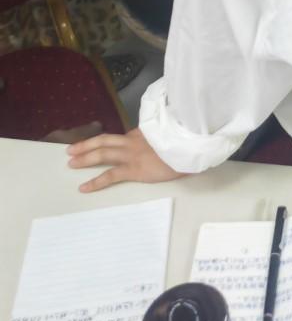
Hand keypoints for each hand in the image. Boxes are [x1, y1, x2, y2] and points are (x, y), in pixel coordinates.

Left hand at [67, 127, 186, 192]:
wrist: (190, 148)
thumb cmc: (184, 142)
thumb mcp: (169, 135)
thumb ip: (158, 138)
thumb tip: (156, 143)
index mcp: (142, 133)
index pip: (118, 136)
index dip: (103, 140)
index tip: (94, 143)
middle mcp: (133, 141)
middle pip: (104, 141)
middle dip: (86, 145)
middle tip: (71, 150)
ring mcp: (131, 154)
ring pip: (102, 153)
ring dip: (85, 157)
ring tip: (71, 163)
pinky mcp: (134, 169)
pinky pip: (110, 175)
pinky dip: (95, 181)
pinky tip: (84, 188)